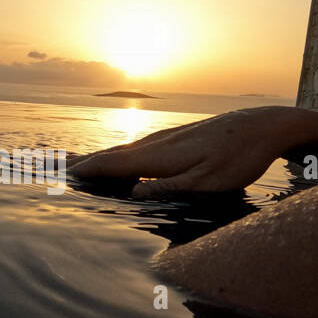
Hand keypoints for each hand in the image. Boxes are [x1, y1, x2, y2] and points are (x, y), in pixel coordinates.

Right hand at [68, 107, 302, 197]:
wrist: (264, 125)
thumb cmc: (241, 158)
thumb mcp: (211, 183)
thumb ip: (172, 188)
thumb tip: (135, 192)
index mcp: (164, 156)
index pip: (117, 165)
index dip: (90, 170)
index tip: (64, 176)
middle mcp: (159, 143)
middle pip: (114, 154)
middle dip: (83, 161)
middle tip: (53, 166)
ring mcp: (167, 137)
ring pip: (124, 149)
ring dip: (97, 156)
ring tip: (73, 162)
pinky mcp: (176, 137)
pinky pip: (138, 147)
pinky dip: (118, 153)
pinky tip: (115, 158)